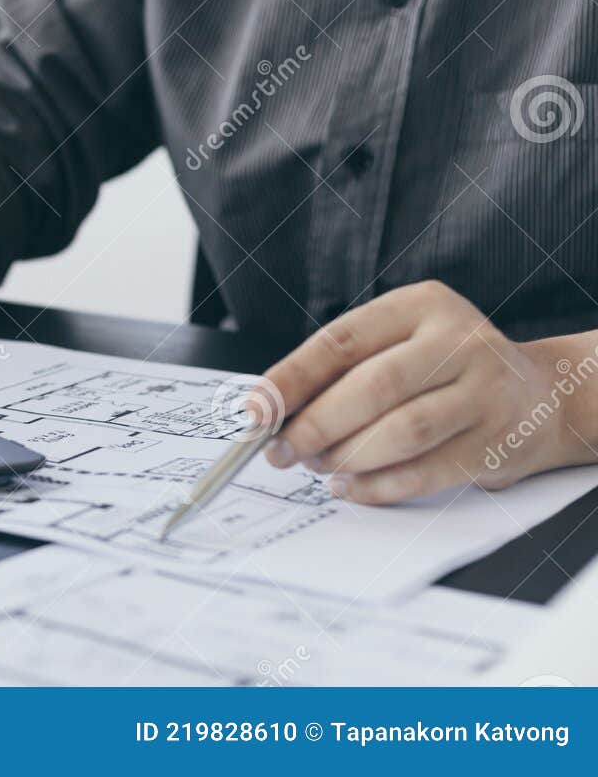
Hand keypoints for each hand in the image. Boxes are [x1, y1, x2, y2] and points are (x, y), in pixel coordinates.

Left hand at [260, 280, 584, 503]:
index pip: (341, 341)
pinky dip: (379, 486)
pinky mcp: (498, 441)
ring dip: (348, 456)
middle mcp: (458, 341)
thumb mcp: (397, 345)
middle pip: (373, 387)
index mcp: (419, 306)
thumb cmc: (442, 369)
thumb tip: (271, 415)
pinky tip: (351, 487)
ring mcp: (486, 391)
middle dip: (316, 426)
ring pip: (403, 431)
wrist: (539, 394)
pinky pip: (428, 471)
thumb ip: (341, 371)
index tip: (254, 411)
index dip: (291, 379)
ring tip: (320, 467)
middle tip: (282, 452)